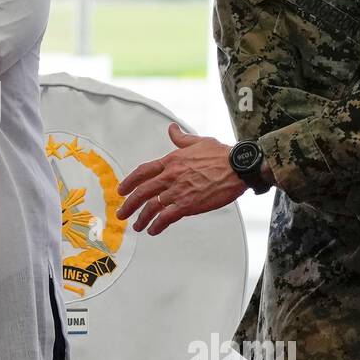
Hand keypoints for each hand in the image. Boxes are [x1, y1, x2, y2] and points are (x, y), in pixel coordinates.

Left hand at [116, 123, 243, 234]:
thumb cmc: (221, 154)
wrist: (237, 167)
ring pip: (151, 207)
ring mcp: (178, 191)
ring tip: (137, 226)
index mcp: (171, 161)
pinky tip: (153, 230)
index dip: (129, 182)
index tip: (121, 191)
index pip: (142, 172)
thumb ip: (181, 138)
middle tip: (121, 213)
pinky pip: (167, 217)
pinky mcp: (188, 205)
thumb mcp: (198, 141)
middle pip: (142, 192)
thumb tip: (172, 129)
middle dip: (128, 205)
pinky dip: (157, 225)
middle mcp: (170, 176)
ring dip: (141, 218)